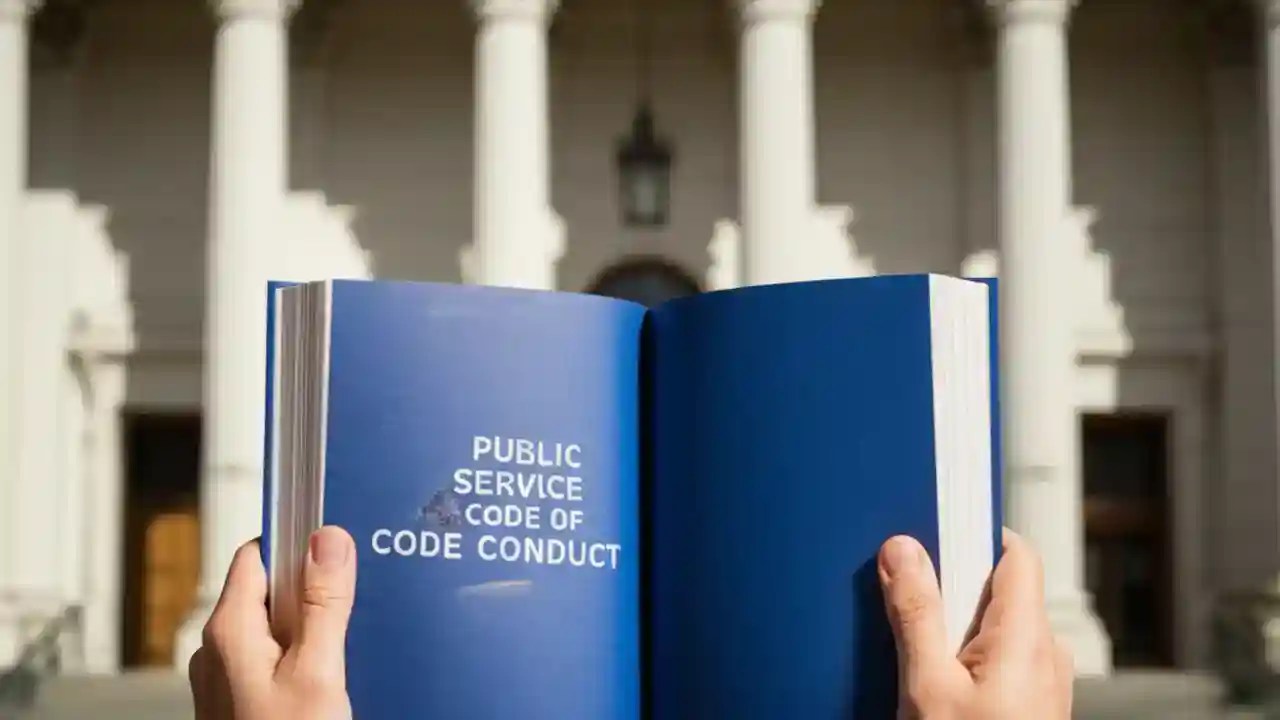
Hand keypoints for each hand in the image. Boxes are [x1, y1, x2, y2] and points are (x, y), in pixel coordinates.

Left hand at [189, 527, 357, 719]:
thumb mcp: (317, 671)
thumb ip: (323, 604)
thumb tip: (328, 538)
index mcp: (229, 630)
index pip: (256, 554)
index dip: (297, 546)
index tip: (337, 553)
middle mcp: (216, 649)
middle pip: (269, 590)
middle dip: (313, 594)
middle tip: (349, 613)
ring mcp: (224, 677)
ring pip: (273, 627)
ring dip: (310, 630)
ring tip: (342, 653)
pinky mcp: (237, 700)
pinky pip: (271, 658)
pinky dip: (300, 659)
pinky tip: (327, 679)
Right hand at [878, 529, 1072, 719]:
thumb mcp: (928, 686)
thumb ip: (917, 615)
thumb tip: (903, 551)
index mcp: (1028, 636)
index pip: (1016, 553)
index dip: (973, 537)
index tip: (932, 538)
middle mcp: (1047, 652)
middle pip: (1001, 590)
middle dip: (952, 591)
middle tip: (911, 608)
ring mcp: (1047, 681)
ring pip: (1000, 627)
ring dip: (959, 629)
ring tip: (921, 655)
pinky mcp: (1038, 703)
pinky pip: (1005, 659)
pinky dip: (972, 657)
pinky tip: (942, 682)